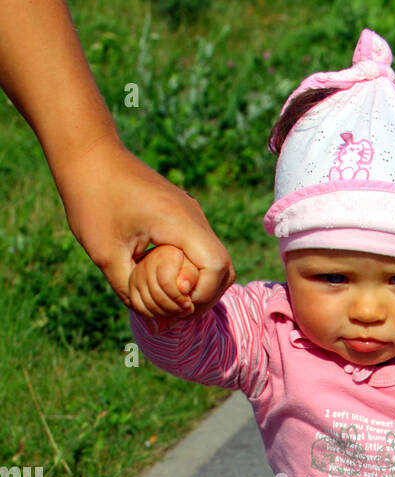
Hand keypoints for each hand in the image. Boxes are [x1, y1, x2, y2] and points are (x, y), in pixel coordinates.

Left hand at [58, 135, 234, 318]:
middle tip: (173, 310)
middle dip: (203, 297)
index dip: (202, 295)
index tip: (174, 302)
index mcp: (178, 221)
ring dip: (197, 287)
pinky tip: (163, 280)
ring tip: (168, 298)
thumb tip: (156, 324)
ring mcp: (191, 215)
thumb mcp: (106, 255)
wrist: (88, 152)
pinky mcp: (183, 216)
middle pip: (224, 270)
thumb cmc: (91, 198)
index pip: (217, 267)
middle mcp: (193, 217)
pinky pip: (199, 252)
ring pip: (215, 263)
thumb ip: (131, 292)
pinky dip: (189, 272)